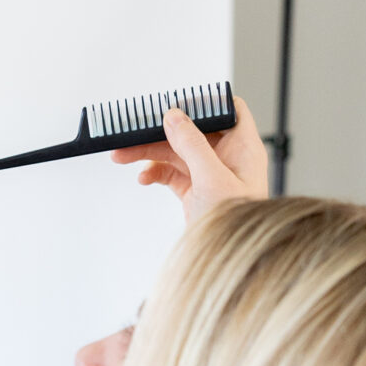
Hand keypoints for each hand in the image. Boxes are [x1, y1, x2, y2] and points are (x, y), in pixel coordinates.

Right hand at [110, 92, 269, 222]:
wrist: (229, 262)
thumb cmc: (237, 226)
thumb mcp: (212, 179)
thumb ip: (192, 145)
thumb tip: (175, 117)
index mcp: (243, 148)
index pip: (228, 110)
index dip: (204, 103)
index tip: (177, 104)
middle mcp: (227, 159)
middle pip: (191, 132)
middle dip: (161, 132)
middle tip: (133, 132)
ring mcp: (210, 176)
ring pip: (176, 153)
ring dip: (149, 153)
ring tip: (123, 155)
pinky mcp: (195, 192)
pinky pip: (171, 174)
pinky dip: (155, 173)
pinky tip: (143, 177)